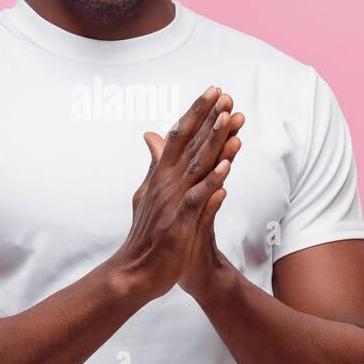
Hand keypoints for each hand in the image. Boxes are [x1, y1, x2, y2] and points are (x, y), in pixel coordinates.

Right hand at [110, 86, 238, 302]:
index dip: (197, 112)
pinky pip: (198, 199)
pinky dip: (212, 182)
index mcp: (160, 175)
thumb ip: (153, 164)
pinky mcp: (179, 224)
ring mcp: (172, 202)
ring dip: (214, 141)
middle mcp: (165, 183)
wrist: (134, 274)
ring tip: (229, 118)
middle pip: (189, 144)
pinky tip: (227, 168)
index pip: (179, 135)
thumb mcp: (147, 193)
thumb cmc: (146, 235)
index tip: (214, 90)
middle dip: (208, 118)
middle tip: (225, 93)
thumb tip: (151, 135)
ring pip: (196, 166)